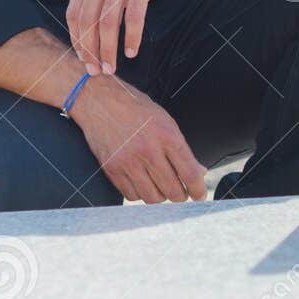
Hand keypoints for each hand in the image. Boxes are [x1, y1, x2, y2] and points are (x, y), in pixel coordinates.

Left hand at [66, 0, 195, 75]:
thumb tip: (91, 23)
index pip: (74, 14)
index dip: (77, 40)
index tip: (84, 58)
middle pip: (88, 23)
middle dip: (90, 51)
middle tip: (97, 70)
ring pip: (107, 24)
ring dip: (108, 50)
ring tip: (111, 67)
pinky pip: (133, 18)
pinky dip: (131, 37)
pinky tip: (132, 51)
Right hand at [69, 74, 207, 201]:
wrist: (99, 101)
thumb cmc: (134, 107)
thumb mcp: (165, 121)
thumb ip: (181, 148)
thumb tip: (198, 170)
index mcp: (167, 136)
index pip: (189, 174)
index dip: (198, 190)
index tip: (199, 195)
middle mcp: (149, 151)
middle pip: (172, 191)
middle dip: (181, 196)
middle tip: (181, 193)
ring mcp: (129, 162)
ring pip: (152, 197)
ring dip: (160, 197)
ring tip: (162, 188)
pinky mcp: (112, 169)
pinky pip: (131, 195)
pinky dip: (140, 194)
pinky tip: (143, 184)